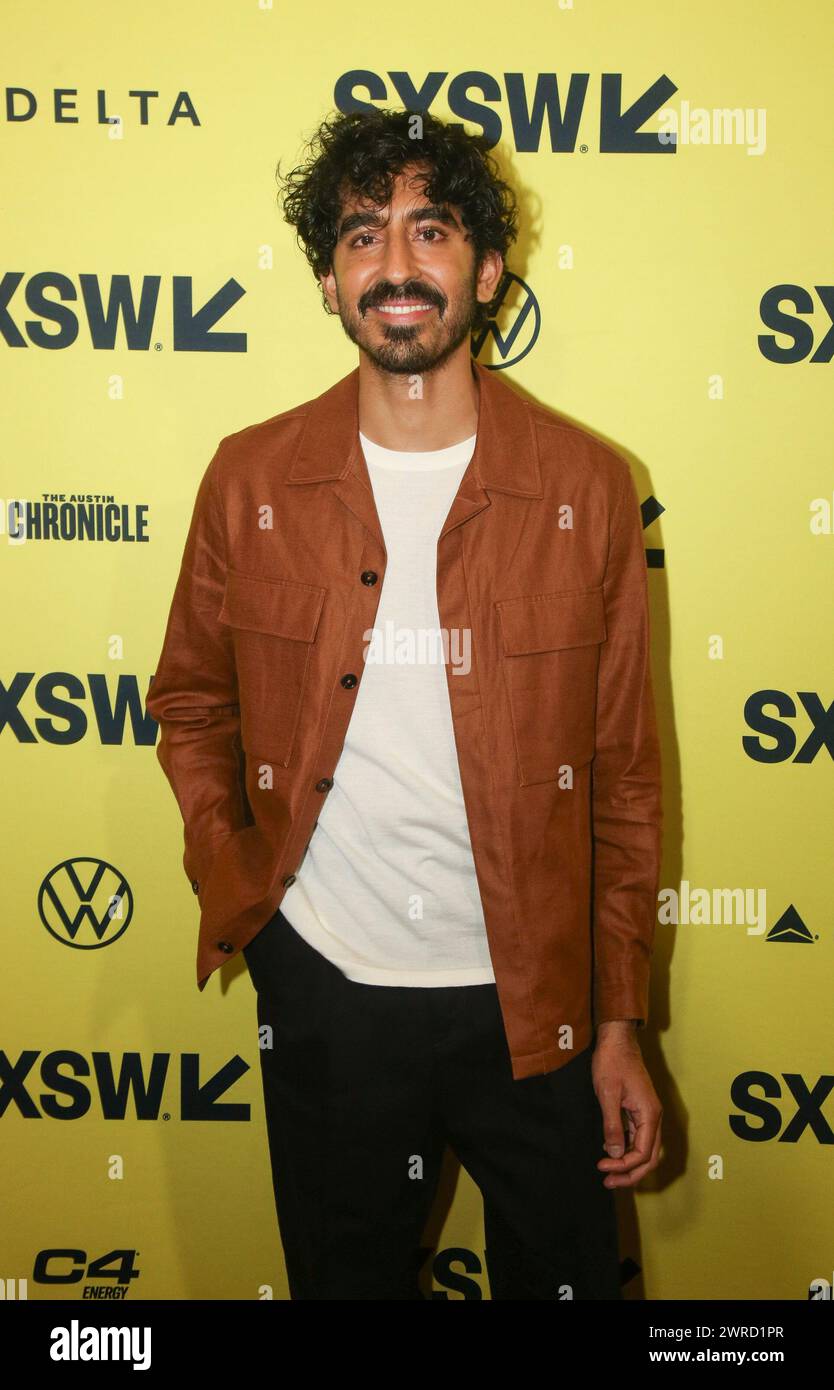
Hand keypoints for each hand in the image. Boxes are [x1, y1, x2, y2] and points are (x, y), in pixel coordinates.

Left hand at [592, 1023, 661, 1187]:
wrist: (616, 1039)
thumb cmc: (612, 1062)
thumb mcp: (607, 1094)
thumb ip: (612, 1125)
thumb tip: (614, 1153)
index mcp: (650, 1114)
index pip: (643, 1152)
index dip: (624, 1165)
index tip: (602, 1167)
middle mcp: (653, 1116)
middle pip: (649, 1156)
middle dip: (630, 1173)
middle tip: (608, 1182)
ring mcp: (647, 1113)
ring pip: (645, 1149)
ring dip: (629, 1164)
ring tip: (609, 1175)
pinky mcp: (639, 1110)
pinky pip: (638, 1137)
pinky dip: (627, 1150)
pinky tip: (611, 1153)